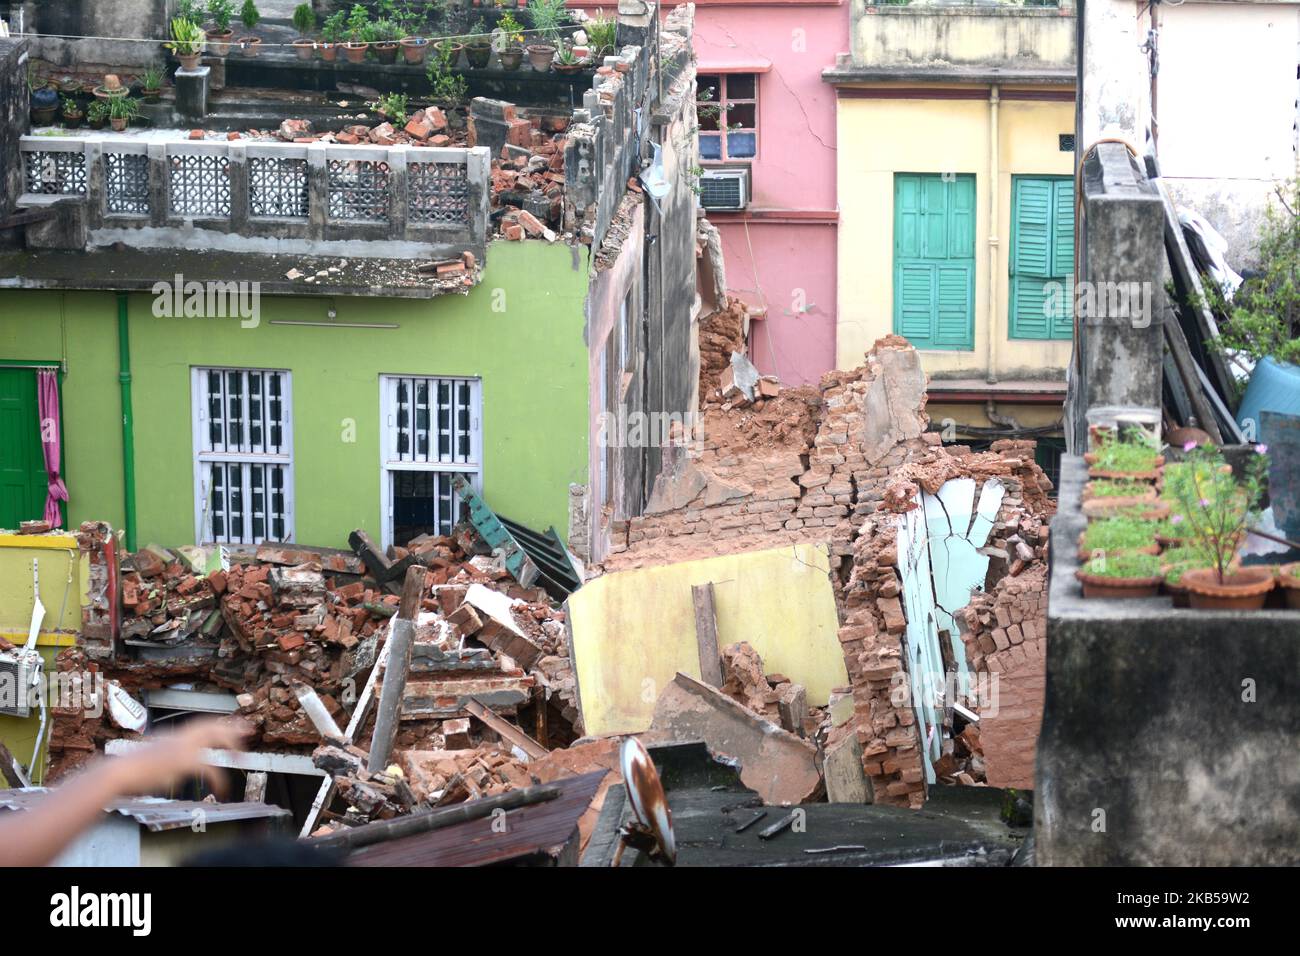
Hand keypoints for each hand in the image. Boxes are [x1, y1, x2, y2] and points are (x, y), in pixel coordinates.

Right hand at [111, 718, 251, 797]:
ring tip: (242, 758)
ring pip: (214, 738)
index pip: (202, 723)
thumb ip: (169, 754)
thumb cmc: (132, 770)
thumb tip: (178, 762)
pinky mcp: (182, 762)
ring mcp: (181, 748)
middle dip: (232, 727)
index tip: (235, 723)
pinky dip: (220, 778)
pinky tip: (223, 788)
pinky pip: (210, 767)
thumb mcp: (153, 756)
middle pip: (212, 725)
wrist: (119, 773)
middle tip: (251, 730)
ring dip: (232, 746)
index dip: (220, 723)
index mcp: (174, 735)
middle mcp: (180, 737)